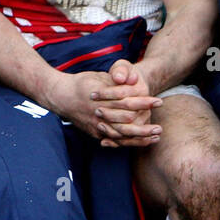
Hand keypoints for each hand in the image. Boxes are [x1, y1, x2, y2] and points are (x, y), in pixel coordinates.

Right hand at [44, 59, 161, 147]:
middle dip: (144, 126)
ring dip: (139, 137)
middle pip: (125, 122)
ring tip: (155, 137)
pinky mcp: (94, 133)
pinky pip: (112, 140)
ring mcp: (96, 125)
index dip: (144, 102)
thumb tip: (133, 79)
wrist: (60, 96)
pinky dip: (127, 143)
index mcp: (102, 97)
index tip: (158, 101)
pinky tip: (141, 142)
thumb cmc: (82, 83)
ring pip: (120, 135)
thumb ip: (116, 79)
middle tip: (160, 128)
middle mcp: (99, 113)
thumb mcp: (99, 77)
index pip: (127, 101)